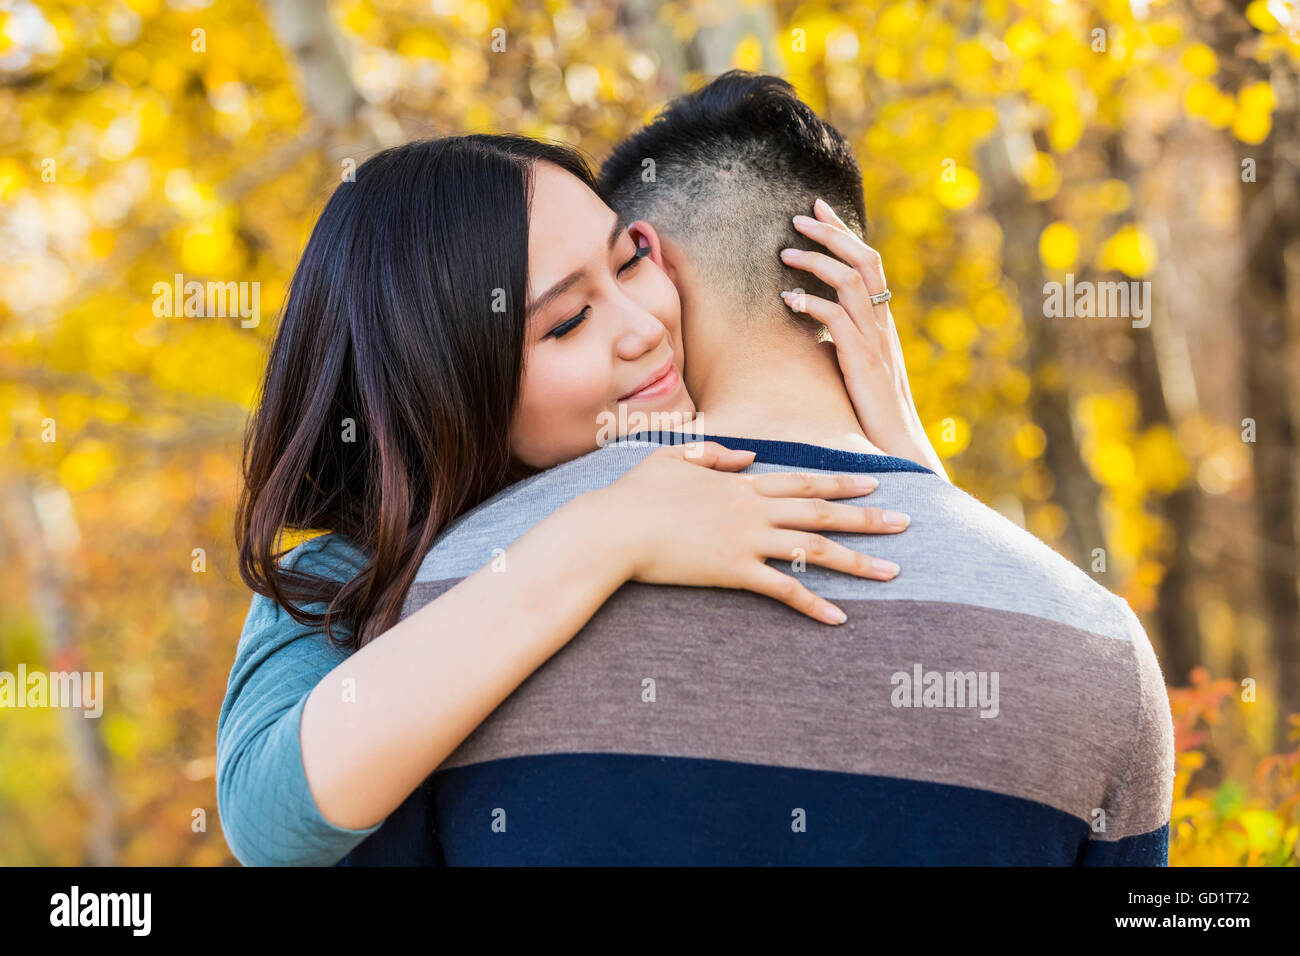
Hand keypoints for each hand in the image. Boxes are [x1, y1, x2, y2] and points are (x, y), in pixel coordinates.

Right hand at [594, 441, 909, 624]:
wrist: (612, 528)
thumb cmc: (633, 495)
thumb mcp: (672, 458)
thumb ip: (712, 454)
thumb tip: (746, 457)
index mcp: (740, 484)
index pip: (802, 482)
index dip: (840, 485)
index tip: (872, 485)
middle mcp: (751, 508)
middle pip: (821, 513)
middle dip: (867, 518)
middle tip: (906, 523)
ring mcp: (745, 539)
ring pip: (814, 550)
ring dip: (856, 561)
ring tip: (892, 572)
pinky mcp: (733, 571)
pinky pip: (783, 590)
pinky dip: (813, 604)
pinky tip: (839, 618)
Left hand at [778, 199, 949, 481]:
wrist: (896, 443)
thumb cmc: (871, 408)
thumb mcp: (855, 364)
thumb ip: (841, 338)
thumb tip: (815, 320)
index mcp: (881, 319)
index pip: (867, 261)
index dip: (843, 232)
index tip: (817, 208)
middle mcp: (881, 322)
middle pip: (863, 260)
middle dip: (832, 233)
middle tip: (799, 214)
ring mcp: (873, 339)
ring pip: (852, 282)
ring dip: (817, 262)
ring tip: (785, 253)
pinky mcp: (861, 360)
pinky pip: (838, 320)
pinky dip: (813, 304)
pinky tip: (788, 299)